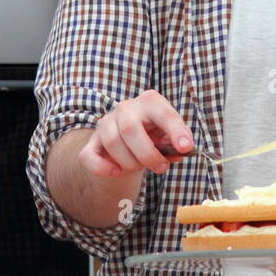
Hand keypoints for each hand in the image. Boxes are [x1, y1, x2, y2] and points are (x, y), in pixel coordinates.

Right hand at [78, 90, 193, 177]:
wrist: (128, 143)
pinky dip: (103, 167)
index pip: (163, 113)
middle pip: (130, 129)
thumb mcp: (168, 138)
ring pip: (112, 142)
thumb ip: (175, 144)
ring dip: (130, 162)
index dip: (175, 130)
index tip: (186, 147)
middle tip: (160, 167)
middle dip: (148, 154)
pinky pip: (89, 156)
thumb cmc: (153, 137)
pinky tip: (117, 173)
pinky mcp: (92, 142)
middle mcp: (126, 108)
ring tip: (140, 167)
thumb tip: (181, 151)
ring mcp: (106, 123)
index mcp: (150, 102)